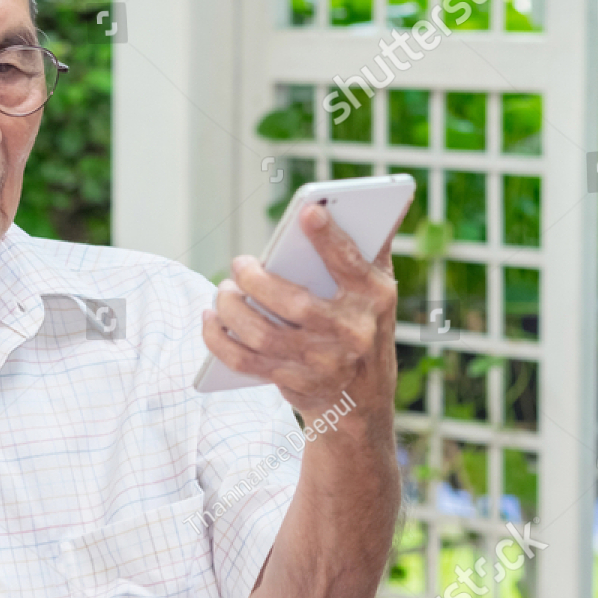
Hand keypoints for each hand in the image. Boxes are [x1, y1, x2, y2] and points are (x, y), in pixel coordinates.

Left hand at [202, 200, 409, 423]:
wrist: (360, 403)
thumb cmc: (363, 325)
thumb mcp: (379, 289)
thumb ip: (374, 244)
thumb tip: (387, 194)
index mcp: (375, 298)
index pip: (350, 264)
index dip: (329, 238)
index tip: (307, 212)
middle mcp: (352, 332)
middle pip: (293, 303)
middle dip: (256, 280)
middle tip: (240, 264)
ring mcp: (321, 363)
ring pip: (263, 334)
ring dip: (232, 308)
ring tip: (224, 291)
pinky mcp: (293, 383)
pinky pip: (245, 361)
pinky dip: (219, 340)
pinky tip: (210, 319)